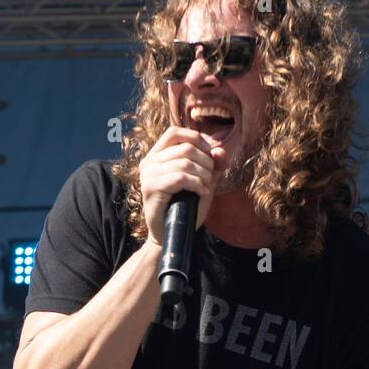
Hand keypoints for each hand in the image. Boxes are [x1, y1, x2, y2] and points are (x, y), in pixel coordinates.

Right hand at [140, 126, 226, 246]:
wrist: (170, 235)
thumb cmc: (185, 209)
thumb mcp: (202, 183)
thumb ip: (212, 165)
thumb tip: (221, 149)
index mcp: (156, 155)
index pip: (175, 132)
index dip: (197, 139)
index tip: (211, 155)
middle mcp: (148, 162)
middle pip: (185, 147)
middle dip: (206, 162)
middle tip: (211, 178)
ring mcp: (148, 175)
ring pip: (184, 162)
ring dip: (203, 175)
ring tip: (206, 187)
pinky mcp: (151, 188)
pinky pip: (180, 177)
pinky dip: (197, 184)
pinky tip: (202, 192)